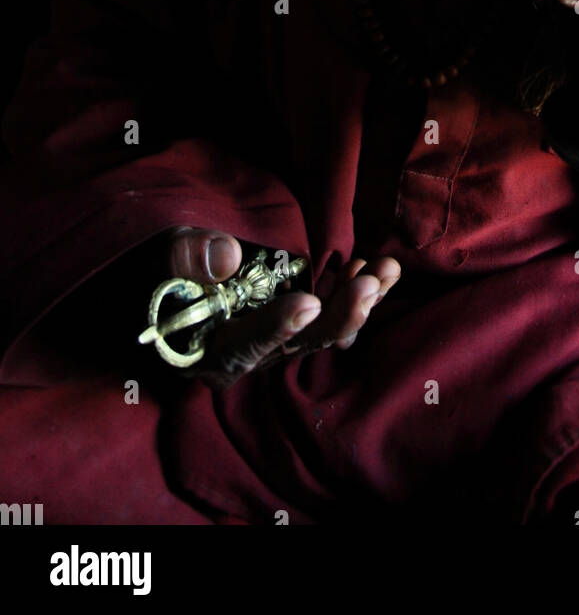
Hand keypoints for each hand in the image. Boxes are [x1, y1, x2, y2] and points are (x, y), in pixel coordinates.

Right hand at [166, 228, 400, 387]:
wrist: (158, 276)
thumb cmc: (155, 270)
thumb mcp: (158, 259)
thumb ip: (185, 258)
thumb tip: (227, 256)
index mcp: (206, 352)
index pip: (244, 345)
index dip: (275, 326)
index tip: (306, 303)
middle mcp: (246, 357)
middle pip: (298, 346)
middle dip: (337, 316)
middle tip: (368, 284)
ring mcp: (271, 343)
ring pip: (321, 333)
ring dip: (358, 303)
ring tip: (387, 271)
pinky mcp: (288, 323)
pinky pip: (326, 317)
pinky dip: (350, 293)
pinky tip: (372, 269)